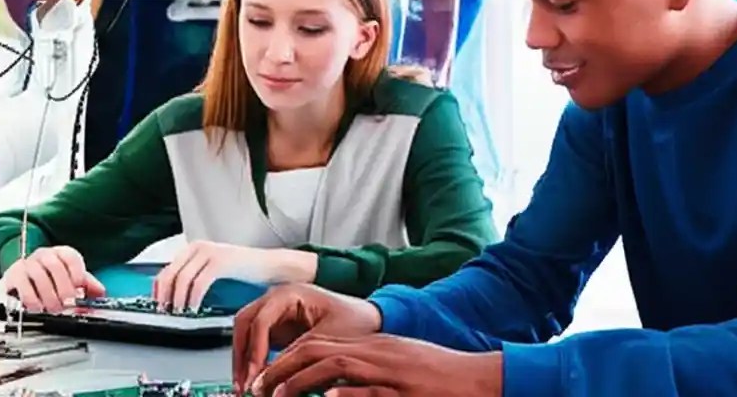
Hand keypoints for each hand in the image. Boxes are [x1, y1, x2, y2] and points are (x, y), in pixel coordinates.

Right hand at [2, 246, 104, 313]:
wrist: (22, 278)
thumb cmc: (50, 278)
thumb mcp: (70, 279)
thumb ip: (87, 285)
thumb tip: (100, 292)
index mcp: (61, 254)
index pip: (70, 256)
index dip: (76, 271)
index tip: (79, 286)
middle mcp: (44, 255)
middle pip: (55, 265)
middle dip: (64, 287)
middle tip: (68, 304)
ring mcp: (27, 264)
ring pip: (38, 275)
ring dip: (49, 295)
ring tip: (55, 309)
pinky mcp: (13, 275)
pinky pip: (22, 285)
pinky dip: (32, 298)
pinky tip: (38, 307)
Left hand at [152, 241, 316, 314]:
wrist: (269, 266)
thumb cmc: (243, 271)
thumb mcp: (213, 270)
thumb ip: (194, 276)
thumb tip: (173, 295)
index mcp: (193, 248)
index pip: (165, 269)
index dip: (157, 289)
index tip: (156, 304)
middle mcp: (198, 247)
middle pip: (170, 273)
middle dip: (164, 295)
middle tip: (165, 312)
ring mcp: (210, 252)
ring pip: (182, 279)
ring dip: (177, 299)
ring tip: (179, 313)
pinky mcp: (221, 262)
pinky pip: (200, 283)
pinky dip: (194, 298)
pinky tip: (194, 308)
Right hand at [232, 283, 381, 393]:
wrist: (369, 318)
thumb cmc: (355, 321)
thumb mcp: (328, 339)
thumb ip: (299, 354)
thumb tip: (273, 374)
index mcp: (290, 293)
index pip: (261, 320)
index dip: (254, 350)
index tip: (255, 375)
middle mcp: (277, 298)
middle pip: (244, 324)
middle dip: (241, 356)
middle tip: (244, 385)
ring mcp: (275, 311)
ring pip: (245, 333)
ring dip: (243, 360)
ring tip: (246, 387)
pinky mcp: (277, 326)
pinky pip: (255, 342)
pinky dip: (253, 361)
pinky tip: (257, 381)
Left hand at [252, 333, 502, 396]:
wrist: (478, 377)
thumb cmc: (438, 376)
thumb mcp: (394, 371)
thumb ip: (362, 379)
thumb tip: (329, 392)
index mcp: (372, 348)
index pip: (318, 344)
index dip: (285, 361)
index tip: (264, 380)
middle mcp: (377, 353)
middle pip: (318, 350)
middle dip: (282, 369)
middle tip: (258, 389)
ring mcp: (391, 370)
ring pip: (337, 365)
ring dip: (302, 380)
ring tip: (278, 396)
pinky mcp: (406, 388)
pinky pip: (373, 389)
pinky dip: (349, 393)